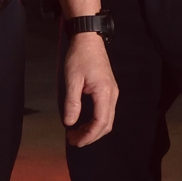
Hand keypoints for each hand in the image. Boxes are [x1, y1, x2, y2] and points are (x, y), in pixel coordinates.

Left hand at [61, 31, 117, 146]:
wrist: (88, 39)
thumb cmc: (79, 56)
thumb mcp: (71, 79)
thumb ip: (71, 103)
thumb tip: (69, 123)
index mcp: (104, 92)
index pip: (100, 122)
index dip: (88, 135)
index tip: (74, 141)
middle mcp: (112, 94)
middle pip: (106, 124)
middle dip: (90, 136)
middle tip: (73, 140)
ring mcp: (112, 92)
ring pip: (107, 119)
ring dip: (92, 130)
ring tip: (75, 133)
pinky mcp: (108, 90)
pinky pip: (105, 112)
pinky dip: (95, 121)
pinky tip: (82, 122)